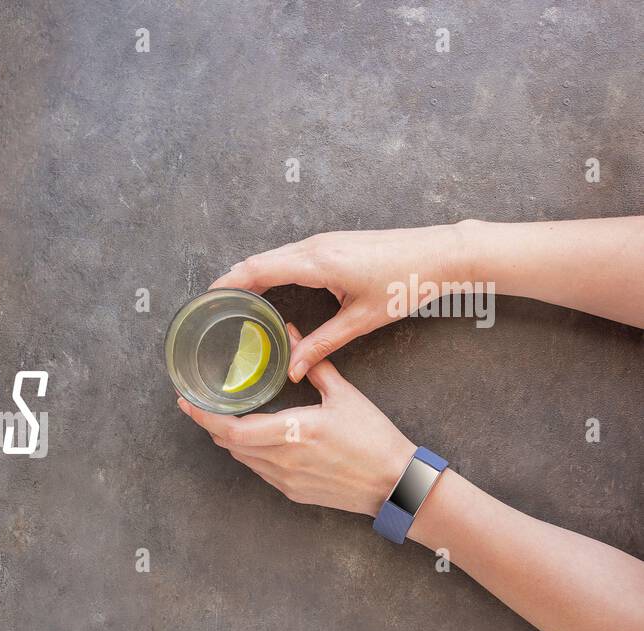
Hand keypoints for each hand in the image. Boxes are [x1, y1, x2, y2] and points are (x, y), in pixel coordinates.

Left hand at [177, 325, 415, 516]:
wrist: (394, 484)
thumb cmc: (374, 439)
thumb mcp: (345, 395)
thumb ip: (313, 364)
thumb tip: (291, 333)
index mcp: (295, 432)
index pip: (234, 430)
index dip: (205, 418)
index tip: (187, 403)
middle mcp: (284, 460)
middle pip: (230, 445)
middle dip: (212, 425)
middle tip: (199, 405)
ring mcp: (286, 480)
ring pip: (242, 459)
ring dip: (230, 439)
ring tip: (223, 417)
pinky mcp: (292, 492)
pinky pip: (260, 471)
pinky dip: (250, 453)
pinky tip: (254, 438)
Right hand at [210, 222, 470, 381]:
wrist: (442, 253)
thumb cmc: (406, 283)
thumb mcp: (361, 320)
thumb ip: (322, 344)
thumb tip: (291, 370)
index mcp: (317, 262)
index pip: (258, 269)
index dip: (228, 282)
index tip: (207, 297)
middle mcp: (315, 246)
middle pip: (259, 259)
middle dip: (232, 279)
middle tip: (211, 304)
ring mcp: (323, 240)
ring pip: (273, 255)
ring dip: (250, 273)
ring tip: (232, 298)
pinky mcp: (332, 243)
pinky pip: (289, 254)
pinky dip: (269, 268)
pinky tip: (267, 287)